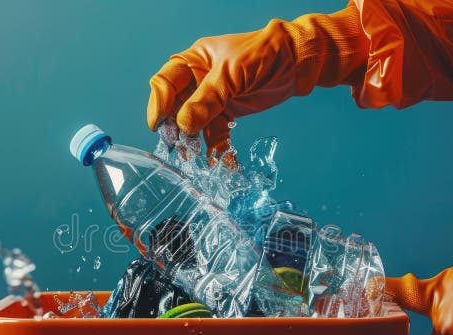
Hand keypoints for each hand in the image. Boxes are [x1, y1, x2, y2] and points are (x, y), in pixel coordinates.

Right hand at [147, 20, 296, 157]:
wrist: (294, 62)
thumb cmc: (261, 54)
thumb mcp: (231, 73)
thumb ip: (207, 99)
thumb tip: (183, 125)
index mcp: (192, 62)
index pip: (165, 83)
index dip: (158, 104)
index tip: (158, 125)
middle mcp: (197, 82)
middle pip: (175, 108)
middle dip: (174, 128)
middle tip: (176, 146)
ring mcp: (211, 99)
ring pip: (193, 125)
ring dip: (192, 142)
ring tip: (194, 158)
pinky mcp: (227, 114)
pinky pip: (215, 134)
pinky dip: (216, 148)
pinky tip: (220, 162)